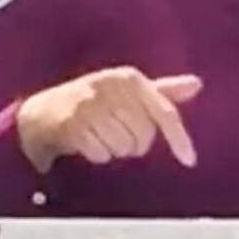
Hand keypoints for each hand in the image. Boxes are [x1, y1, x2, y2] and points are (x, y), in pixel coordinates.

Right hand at [16, 66, 201, 173]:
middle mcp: (112, 86)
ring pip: (123, 147)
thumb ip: (162, 92)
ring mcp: (90, 103)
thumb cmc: (95, 101)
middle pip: (144, 136)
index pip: (164, 112)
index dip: (179, 138)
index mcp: (131, 78)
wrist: (42, 111)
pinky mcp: (71, 123)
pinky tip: (87, 142)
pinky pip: (100, 154)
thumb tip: (197, 84)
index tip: (190, 160)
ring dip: (114, 149)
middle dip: (134, 143)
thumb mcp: (129, 91)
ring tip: (100, 135)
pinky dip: (97, 155)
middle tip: (117, 134)